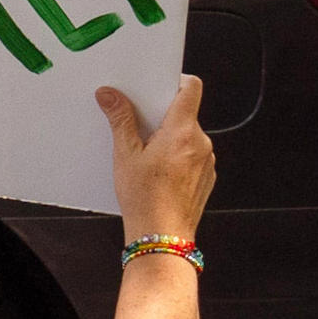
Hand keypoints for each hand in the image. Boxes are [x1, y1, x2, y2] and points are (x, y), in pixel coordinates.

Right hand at [101, 76, 214, 245]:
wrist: (161, 236)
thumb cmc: (145, 199)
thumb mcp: (125, 155)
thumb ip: (121, 119)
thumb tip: (111, 95)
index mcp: (182, 131)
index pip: (190, 88)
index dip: (174, 82)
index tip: (155, 88)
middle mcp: (200, 142)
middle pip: (185, 113)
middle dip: (162, 116)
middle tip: (140, 128)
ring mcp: (206, 161)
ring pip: (188, 136)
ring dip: (169, 138)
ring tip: (146, 156)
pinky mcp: (206, 176)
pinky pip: (192, 155)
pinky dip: (177, 157)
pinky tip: (158, 173)